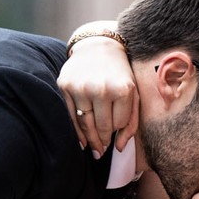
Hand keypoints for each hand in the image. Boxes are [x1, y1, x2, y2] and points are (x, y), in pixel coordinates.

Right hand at [58, 31, 138, 158]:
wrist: (98, 46)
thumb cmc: (119, 73)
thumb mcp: (133, 93)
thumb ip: (131, 121)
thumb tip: (120, 148)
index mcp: (122, 89)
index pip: (119, 123)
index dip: (118, 130)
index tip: (115, 131)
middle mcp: (101, 88)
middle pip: (102, 127)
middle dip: (103, 141)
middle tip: (102, 151)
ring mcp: (81, 87)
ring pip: (85, 124)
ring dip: (90, 140)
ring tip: (94, 149)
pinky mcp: (65, 86)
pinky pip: (71, 115)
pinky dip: (77, 131)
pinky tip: (82, 142)